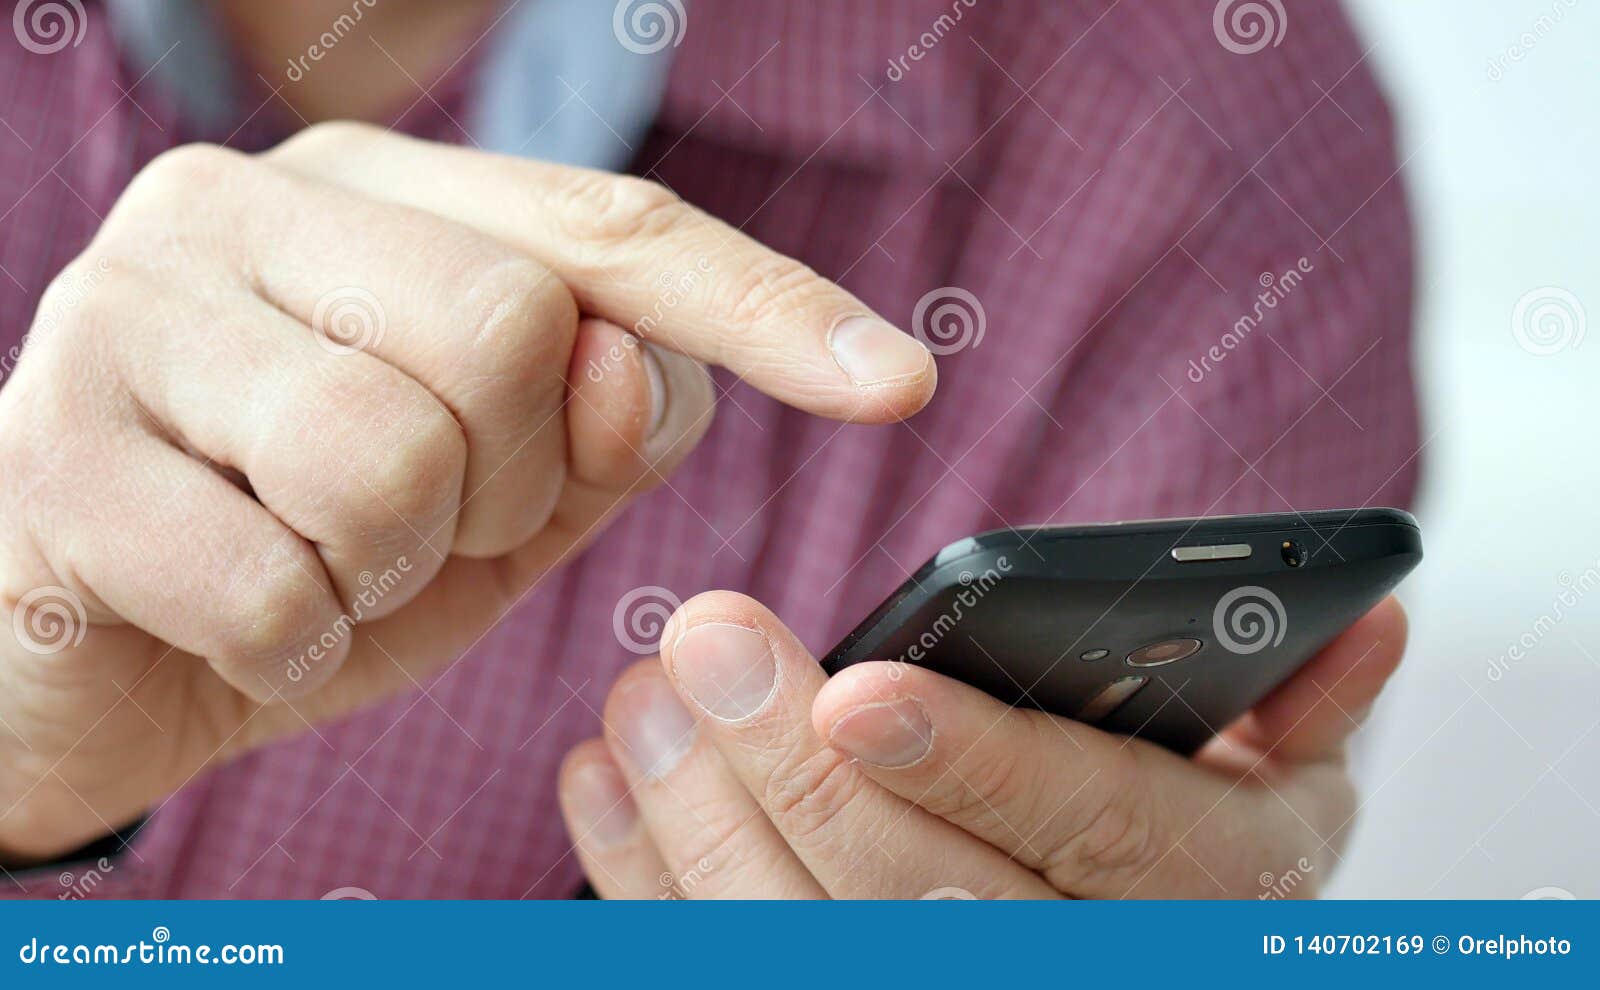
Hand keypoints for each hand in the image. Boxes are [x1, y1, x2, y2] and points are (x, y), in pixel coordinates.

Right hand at [0, 123, 935, 861]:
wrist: (85, 651)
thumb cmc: (309, 552)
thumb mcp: (493, 504)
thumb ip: (598, 432)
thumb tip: (648, 370)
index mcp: (377, 195)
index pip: (614, 231)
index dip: (769, 308)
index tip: (904, 382)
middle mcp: (247, 206)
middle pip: (516, 328)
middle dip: (509, 481)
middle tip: (422, 525)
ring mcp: (129, 310)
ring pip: (392, 452)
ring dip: (393, 567)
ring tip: (323, 565)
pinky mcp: (47, 448)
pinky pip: (275, 583)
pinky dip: (296, 646)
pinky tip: (238, 618)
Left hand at [559, 592, 1406, 897]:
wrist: (1125, 933)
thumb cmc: (1186, 817)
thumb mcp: (1270, 770)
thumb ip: (1301, 700)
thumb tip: (1369, 621)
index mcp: (1201, 889)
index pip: (1087, 833)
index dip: (975, 765)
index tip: (860, 687)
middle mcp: (1084, 963)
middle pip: (917, 900)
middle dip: (794, 773)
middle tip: (702, 640)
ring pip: (801, 947)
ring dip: (700, 821)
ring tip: (640, 696)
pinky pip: (726, 969)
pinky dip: (648, 881)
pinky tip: (603, 776)